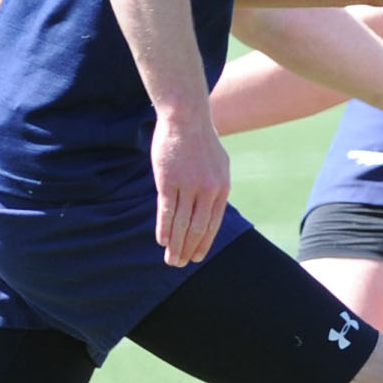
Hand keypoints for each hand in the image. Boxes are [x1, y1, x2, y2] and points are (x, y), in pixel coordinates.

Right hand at [150, 105, 230, 265]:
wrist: (186, 117)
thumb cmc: (200, 140)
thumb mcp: (218, 163)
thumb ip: (216, 185)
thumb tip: (212, 207)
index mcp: (222, 187)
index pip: (213, 223)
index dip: (204, 242)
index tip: (196, 257)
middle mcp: (208, 189)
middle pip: (197, 228)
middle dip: (188, 249)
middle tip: (180, 265)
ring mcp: (188, 185)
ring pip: (181, 223)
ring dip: (175, 244)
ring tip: (170, 259)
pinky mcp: (169, 181)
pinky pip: (166, 210)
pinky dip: (164, 228)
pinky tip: (161, 241)